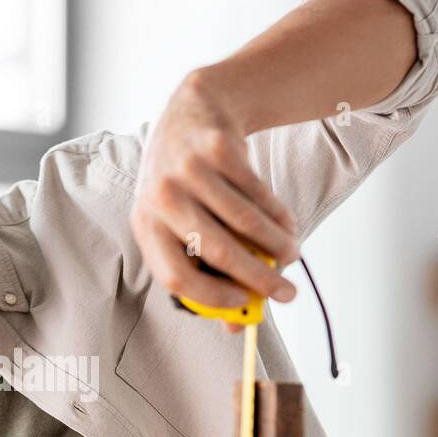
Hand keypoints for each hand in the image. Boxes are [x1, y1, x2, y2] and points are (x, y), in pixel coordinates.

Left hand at [129, 68, 300, 333]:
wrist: (194, 110)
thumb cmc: (188, 184)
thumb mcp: (180, 222)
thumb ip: (205, 271)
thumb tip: (236, 326)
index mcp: (144, 225)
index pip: (174, 276)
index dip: (211, 297)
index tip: (243, 307)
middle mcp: (161, 198)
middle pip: (216, 252)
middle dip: (258, 279)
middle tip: (287, 294)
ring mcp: (188, 170)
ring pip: (244, 222)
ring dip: (277, 245)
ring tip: (292, 254)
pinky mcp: (218, 147)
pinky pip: (258, 192)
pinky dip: (278, 214)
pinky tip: (286, 224)